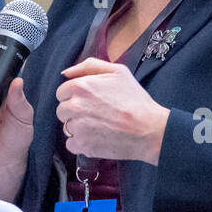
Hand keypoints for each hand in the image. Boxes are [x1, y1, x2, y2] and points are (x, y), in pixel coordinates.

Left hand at [55, 58, 169, 164]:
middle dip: (74, 112)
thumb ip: (89, 66)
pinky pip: (71, 144)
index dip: (75, 96)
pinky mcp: (83, 145)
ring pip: (66, 127)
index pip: (62, 92)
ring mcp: (78, 127)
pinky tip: (97, 138)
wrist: (149, 130)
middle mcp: (75, 106)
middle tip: (95, 114)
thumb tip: (66, 73)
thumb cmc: (135, 99)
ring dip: (78, 128)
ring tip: (99, 126)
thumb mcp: (118, 71)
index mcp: (80, 86)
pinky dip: (81, 143)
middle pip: (62, 110)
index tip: (89, 101)